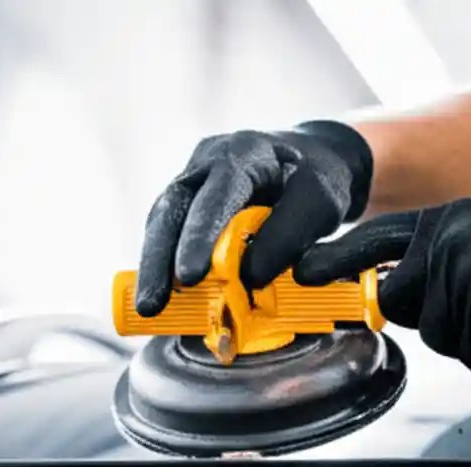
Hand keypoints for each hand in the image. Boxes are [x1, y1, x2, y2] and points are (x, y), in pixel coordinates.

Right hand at [135, 121, 372, 316]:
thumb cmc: (314, 181)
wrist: (307, 162)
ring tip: (150, 308)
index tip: (190, 276)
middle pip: (171, 209)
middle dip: (160, 259)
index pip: (215, 194)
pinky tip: (165, 299)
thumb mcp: (320, 202)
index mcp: (241, 153)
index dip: (199, 235)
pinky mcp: (188, 208)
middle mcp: (205, 165)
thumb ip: (289, 235)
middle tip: (152, 303)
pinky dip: (166, 268)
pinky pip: (169, 237)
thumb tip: (250, 279)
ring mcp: (192, 184)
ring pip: (162, 224)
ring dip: (155, 268)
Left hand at [294, 198, 470, 376]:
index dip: (336, 259)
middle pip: (401, 301)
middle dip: (432, 316)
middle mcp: (451, 241)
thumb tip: (384, 293)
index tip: (303, 272)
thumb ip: (430, 260)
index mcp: (446, 219)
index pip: (374, 239)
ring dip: (470, 338)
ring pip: (437, 334)